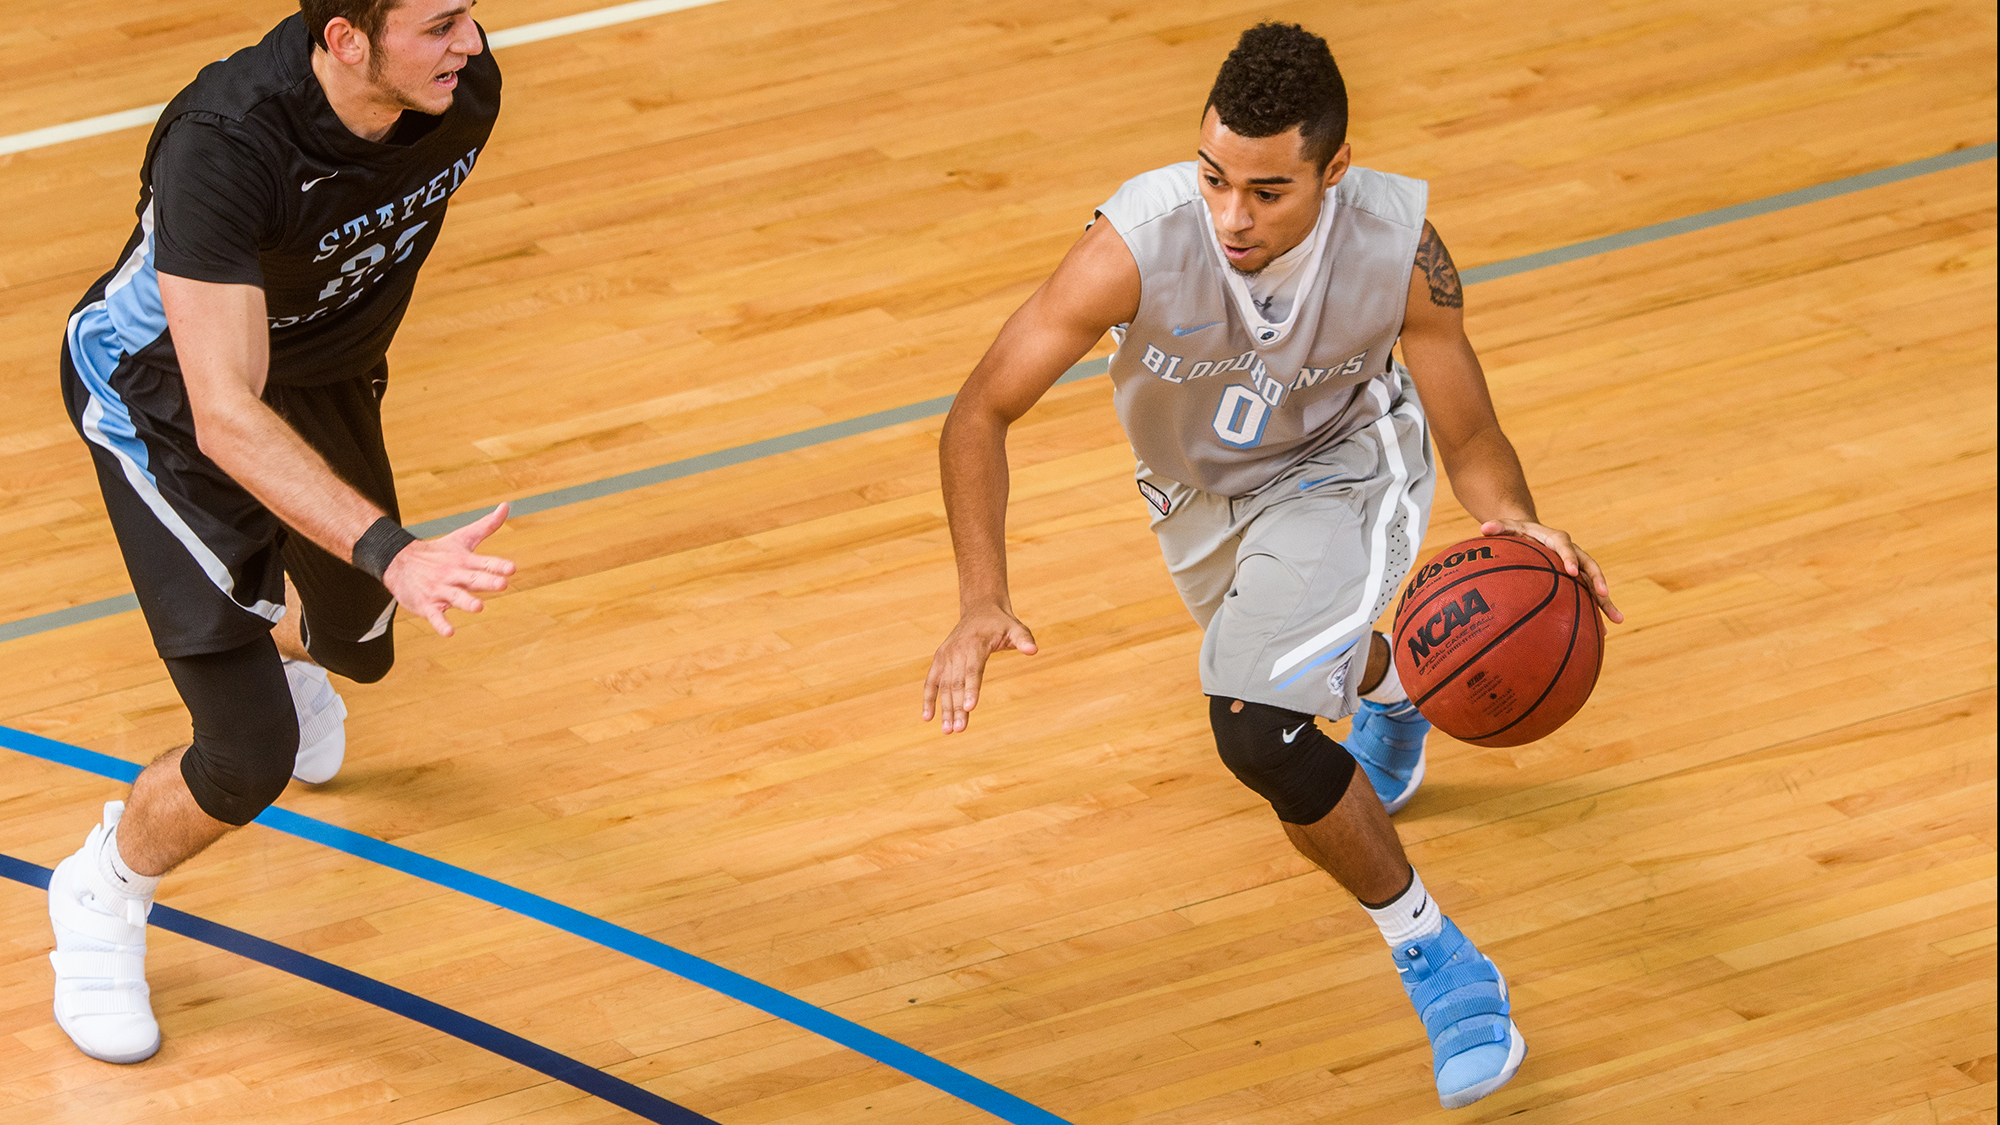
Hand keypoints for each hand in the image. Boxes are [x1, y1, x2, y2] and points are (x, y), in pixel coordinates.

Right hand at [382, 503, 515, 636]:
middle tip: (503, 584)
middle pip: (473, 579)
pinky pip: (435, 616)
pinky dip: (441, 624)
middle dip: (487, 581)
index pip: (484, 563)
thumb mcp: (463, 537)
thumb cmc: (438, 552)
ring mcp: (439, 590)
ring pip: (455, 597)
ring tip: (479, 607)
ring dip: (466, 601)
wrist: (398, 562)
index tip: (511, 568)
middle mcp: (453, 575)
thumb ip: (487, 526)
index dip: (498, 566)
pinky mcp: (427, 605)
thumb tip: (506, 506)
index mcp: (464, 561)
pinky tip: (449, 632)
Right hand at [922, 605, 1037, 732]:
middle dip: (957, 707)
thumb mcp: (1016, 628)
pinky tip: (927, 718)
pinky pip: (931, 681)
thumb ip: (1024, 639)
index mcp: (975, 644)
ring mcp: (945, 655)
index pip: (973, 670)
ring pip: (943, 686)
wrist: (980, 609)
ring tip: (948, 731)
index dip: (971, 689)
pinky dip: (928, 699)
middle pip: (956, 682)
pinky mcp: (939, 659)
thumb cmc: (1001, 623)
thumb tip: (1033, 650)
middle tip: (959, 729)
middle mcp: (956, 650)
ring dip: (944, 708)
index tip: (969, 708)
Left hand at [1480, 518, 1623, 623]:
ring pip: (1594, 584)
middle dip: (1597, 580)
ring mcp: (1577, 568)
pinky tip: (1603, 633)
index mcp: (1556, 539)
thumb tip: (1484, 528)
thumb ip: (1499, 527)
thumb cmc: (1518, 532)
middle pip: (1589, 565)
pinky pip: (1588, 597)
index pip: (1565, 545)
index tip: (1571, 571)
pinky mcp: (1577, 581)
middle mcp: (1572, 553)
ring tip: (1617, 620)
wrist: (1530, 533)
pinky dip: (1595, 613)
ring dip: (1606, 601)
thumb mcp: (1508, 526)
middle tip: (1604, 594)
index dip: (1570, 557)